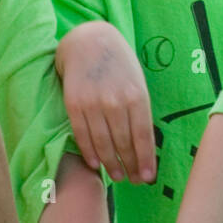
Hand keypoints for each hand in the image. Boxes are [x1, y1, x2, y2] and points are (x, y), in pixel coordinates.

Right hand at [57, 23, 155, 182]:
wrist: (89, 41)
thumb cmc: (119, 63)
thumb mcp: (138, 81)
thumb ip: (140, 109)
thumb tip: (143, 143)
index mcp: (137, 96)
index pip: (143, 136)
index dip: (146, 160)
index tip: (148, 177)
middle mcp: (115, 102)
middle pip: (124, 144)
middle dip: (130, 166)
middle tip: (134, 180)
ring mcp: (93, 104)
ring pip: (103, 144)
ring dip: (111, 164)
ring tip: (118, 176)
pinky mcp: (74, 105)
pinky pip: (83, 136)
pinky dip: (90, 153)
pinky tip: (96, 164)